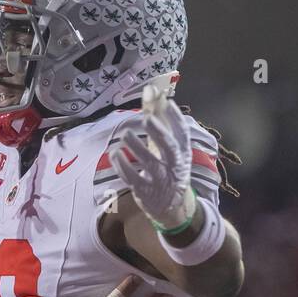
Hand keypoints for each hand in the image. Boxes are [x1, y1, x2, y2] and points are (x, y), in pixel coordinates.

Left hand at [107, 98, 192, 225]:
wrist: (172, 208)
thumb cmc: (168, 168)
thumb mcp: (167, 146)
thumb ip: (157, 117)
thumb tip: (151, 88)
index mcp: (182, 153)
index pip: (182, 133)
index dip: (175, 118)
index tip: (167, 102)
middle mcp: (174, 166)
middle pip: (170, 148)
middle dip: (159, 133)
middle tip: (146, 119)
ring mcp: (161, 180)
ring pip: (150, 163)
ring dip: (137, 148)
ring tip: (126, 135)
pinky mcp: (146, 191)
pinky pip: (133, 178)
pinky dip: (123, 166)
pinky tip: (115, 154)